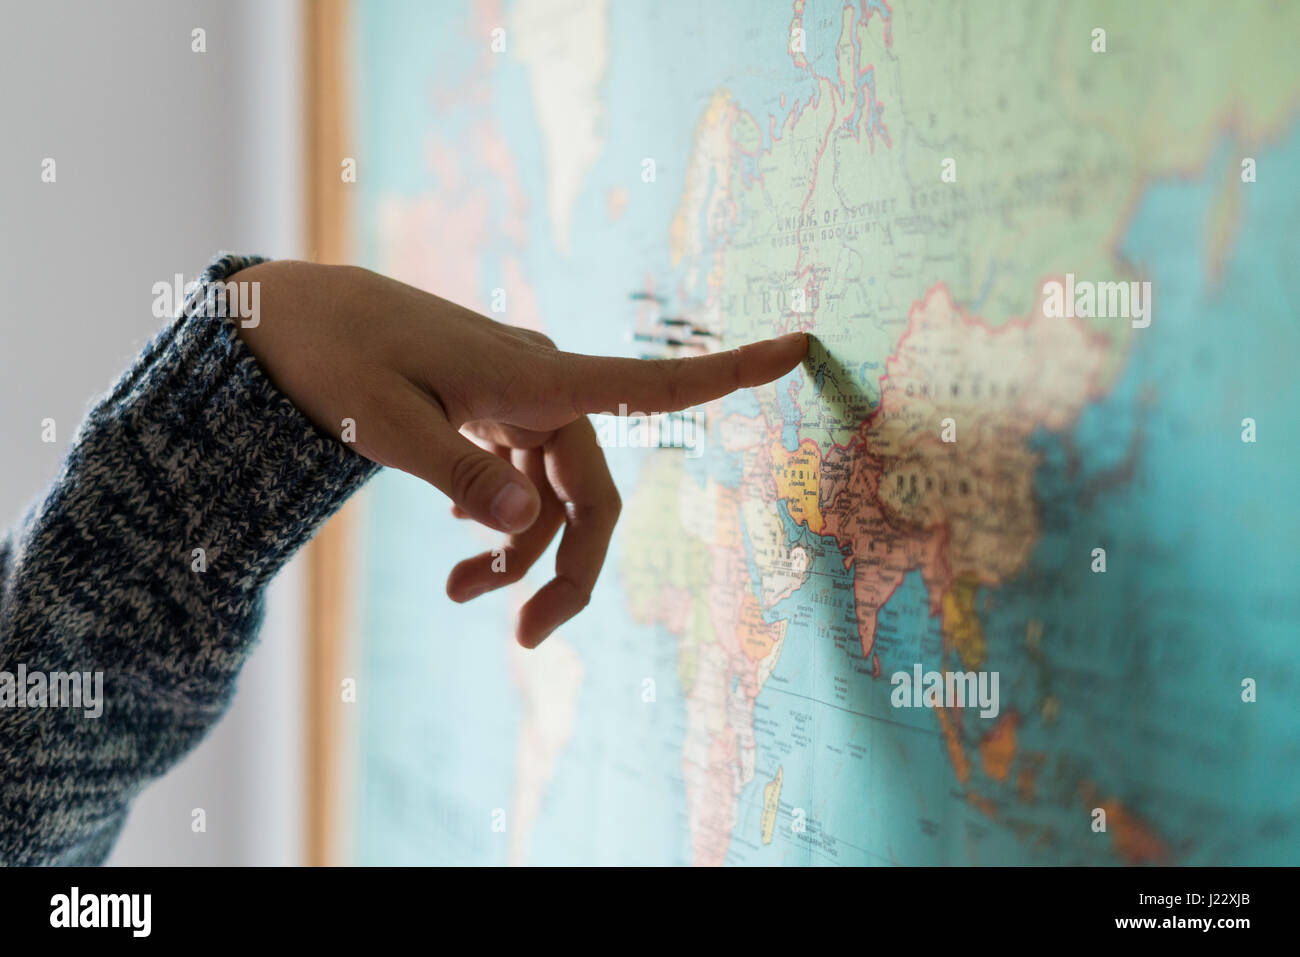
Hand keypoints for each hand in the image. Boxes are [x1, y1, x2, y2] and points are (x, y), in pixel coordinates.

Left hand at [233, 261, 806, 646]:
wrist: (299, 318)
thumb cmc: (336, 359)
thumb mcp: (385, 424)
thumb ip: (459, 470)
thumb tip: (526, 522)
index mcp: (534, 377)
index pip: (650, 384)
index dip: (731, 373)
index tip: (803, 344)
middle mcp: (541, 387)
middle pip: (593, 491)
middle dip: (570, 568)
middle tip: (527, 641)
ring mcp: (517, 400)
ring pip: (553, 494)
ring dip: (519, 554)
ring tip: (456, 594)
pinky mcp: (492, 411)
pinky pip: (521, 477)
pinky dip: (501, 519)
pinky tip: (465, 542)